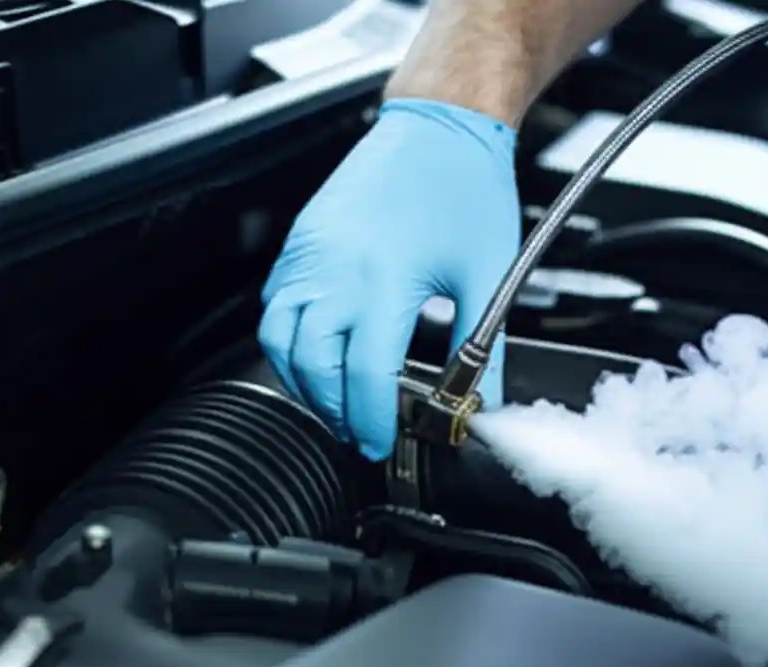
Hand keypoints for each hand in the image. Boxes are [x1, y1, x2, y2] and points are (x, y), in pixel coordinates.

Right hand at [258, 99, 518, 459]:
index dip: (372, 420)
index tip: (382, 442)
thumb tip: (484, 401)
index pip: (364, 375)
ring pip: (279, 340)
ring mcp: (310, 252)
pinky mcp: (301, 241)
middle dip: (335, 411)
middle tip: (362, 431)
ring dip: (305, 382)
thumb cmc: (467, 186)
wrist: (440, 124)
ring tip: (339, 402)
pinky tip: (321, 354)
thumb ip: (485, 348)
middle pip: (312, 367)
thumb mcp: (491, 273)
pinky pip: (276, 305)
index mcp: (385, 278)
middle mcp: (336, 266)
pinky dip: (290, 341)